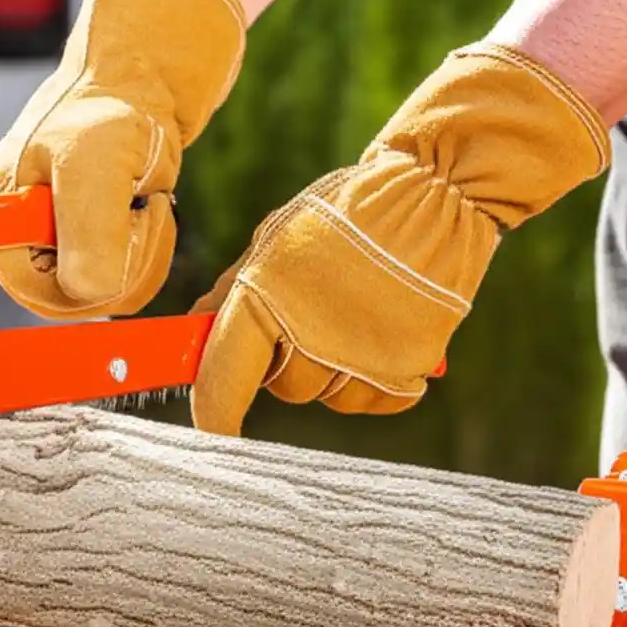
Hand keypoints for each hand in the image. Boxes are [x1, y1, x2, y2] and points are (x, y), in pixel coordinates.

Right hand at [0, 0, 246, 319]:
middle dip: (119, 262)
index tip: (111, 248)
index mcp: (1, 212)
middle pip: (72, 296)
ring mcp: (65, 231)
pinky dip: (153, 244)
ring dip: (142, 249)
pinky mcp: (101, 231)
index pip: (27, 289)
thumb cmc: (113, 105)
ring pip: (109, 289)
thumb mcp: (95, 170)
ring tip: (146, 200)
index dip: (73, 286)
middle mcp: (26, 228)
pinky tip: (152, 204)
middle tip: (140, 212)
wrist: (153, 71)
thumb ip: (87, 238)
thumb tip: (90, 293)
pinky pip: (130, 271)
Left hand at [188, 43, 611, 435]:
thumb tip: (194, 330)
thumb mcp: (274, 241)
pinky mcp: (409, 365)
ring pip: (333, 398)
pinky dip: (376, 377)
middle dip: (288, 364)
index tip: (211, 428)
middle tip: (309, 317)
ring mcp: (363, 354)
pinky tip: (381, 333)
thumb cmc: (340, 216)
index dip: (212, 412)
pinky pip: (377, 399)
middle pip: (285, 389)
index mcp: (265, 298)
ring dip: (335, 369)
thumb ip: (232, 293)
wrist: (431, 197)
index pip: (223, 378)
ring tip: (352, 313)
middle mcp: (312, 334)